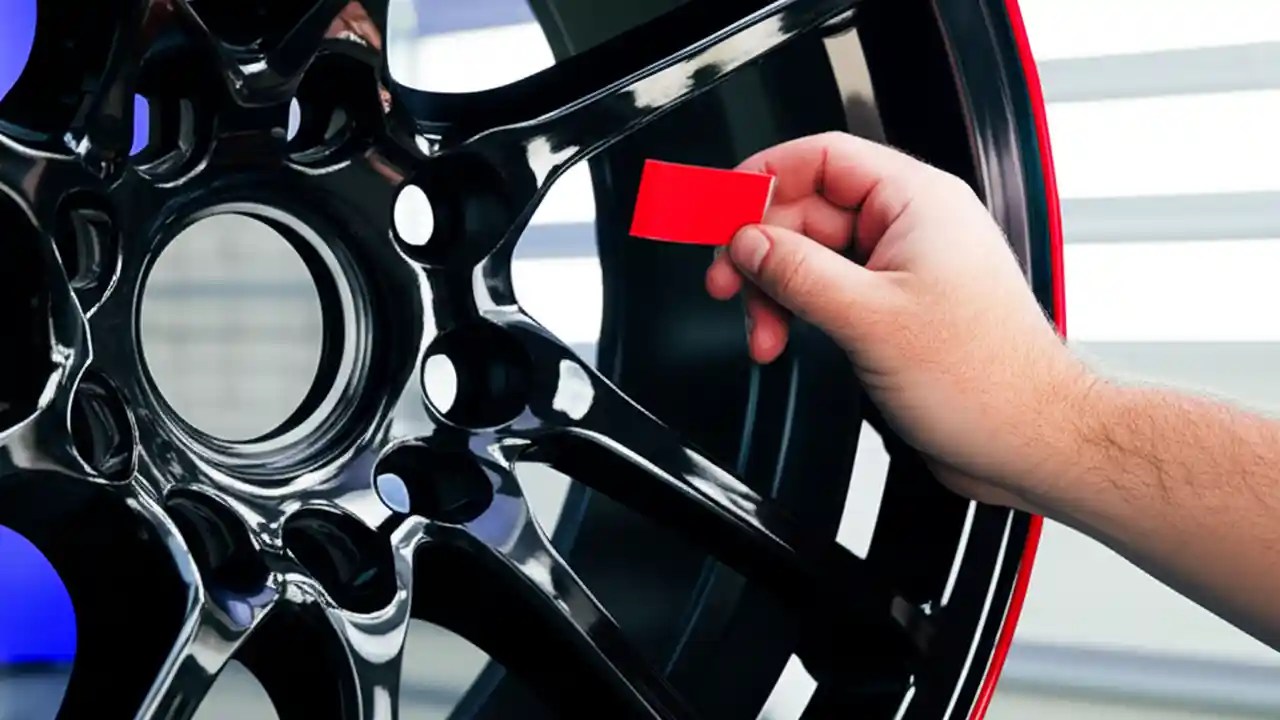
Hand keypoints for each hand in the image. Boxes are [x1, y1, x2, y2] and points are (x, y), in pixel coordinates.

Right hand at [705, 132, 1093, 509]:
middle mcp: (911, 226)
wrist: (1028, 439)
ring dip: (775, 290)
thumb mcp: (870, 319)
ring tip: (763, 332)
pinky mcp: (894, 308)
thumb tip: (746, 241)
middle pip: (807, 210)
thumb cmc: (986, 380)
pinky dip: (798, 311)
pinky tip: (783, 337)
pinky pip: (829, 290)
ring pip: (812, 255)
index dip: (763, 179)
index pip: (822, 158)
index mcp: (917, 201)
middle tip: (725, 283)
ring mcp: (901, 268)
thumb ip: (797, 272)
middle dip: (760, 250)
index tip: (720, 209)